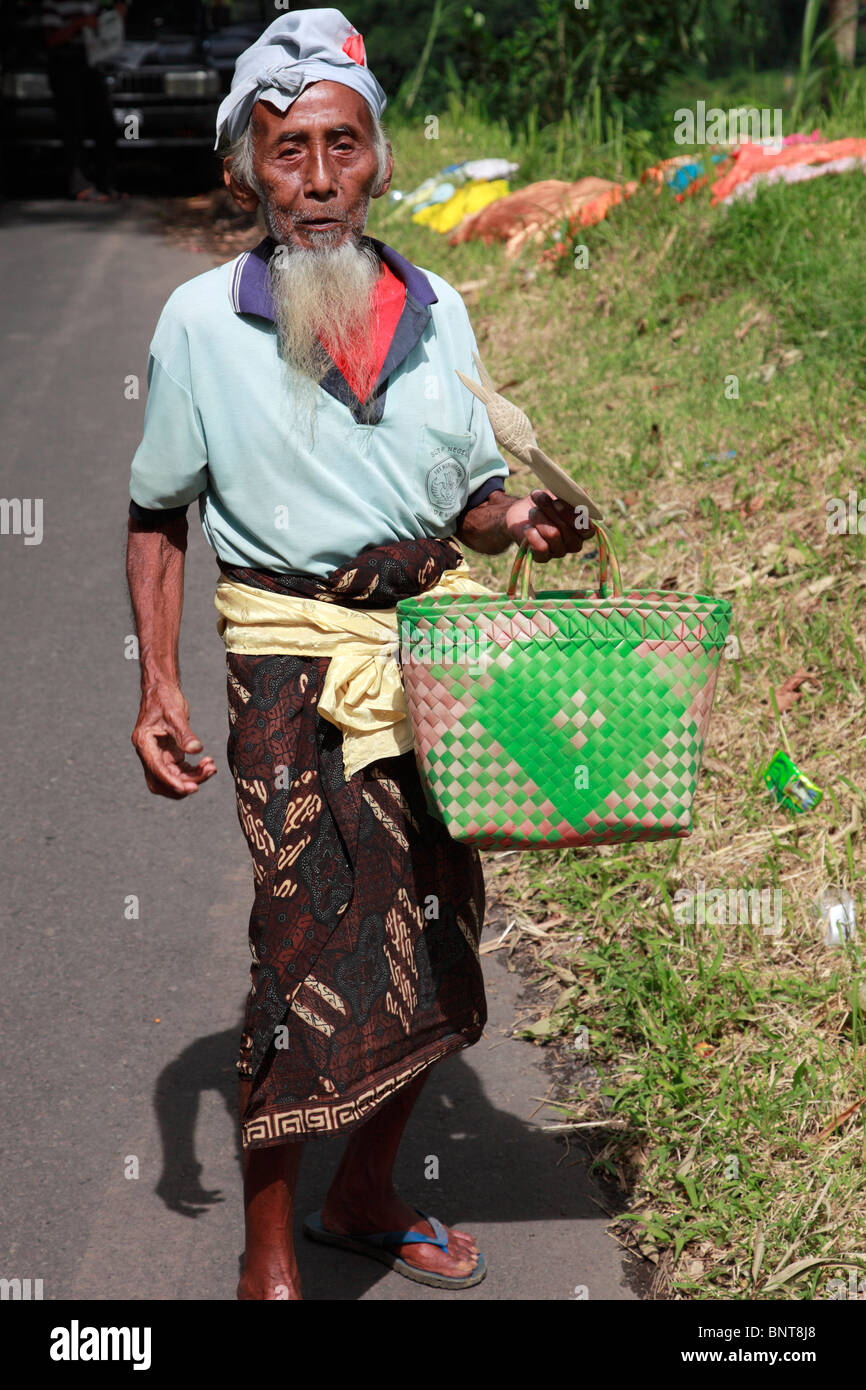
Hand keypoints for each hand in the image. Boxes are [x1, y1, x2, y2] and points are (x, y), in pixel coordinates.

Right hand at [132, 683, 216, 799]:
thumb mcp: (176, 714)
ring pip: (172, 777)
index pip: (156, 769)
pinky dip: (193, 771)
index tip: (190, 788)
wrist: (161, 689)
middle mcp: (148, 752)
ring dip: (192, 778)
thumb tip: (196, 750)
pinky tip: (207, 764)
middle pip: (162, 780)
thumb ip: (185, 734)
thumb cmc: (164, 698)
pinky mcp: (168, 754)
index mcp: (143, 743)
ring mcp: (157, 755)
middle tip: (206, 775)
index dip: (172, 781)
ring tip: (211, 767)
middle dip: (183, 784)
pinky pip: (180, 770)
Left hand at [504, 489, 593, 560]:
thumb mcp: (558, 494)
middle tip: (539, 497)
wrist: (521, 514)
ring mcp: (559, 552)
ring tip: (533, 511)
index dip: (573, 515)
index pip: (587, 528)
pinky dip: (532, 534)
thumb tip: (583, 493)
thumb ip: (572, 495)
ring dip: (539, 518)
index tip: (557, 501)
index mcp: (584, 529)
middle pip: (567, 530)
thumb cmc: (545, 503)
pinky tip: (528, 527)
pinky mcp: (542, 558)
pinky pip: (541, 548)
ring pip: (552, 535)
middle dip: (550, 510)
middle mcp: (574, 543)